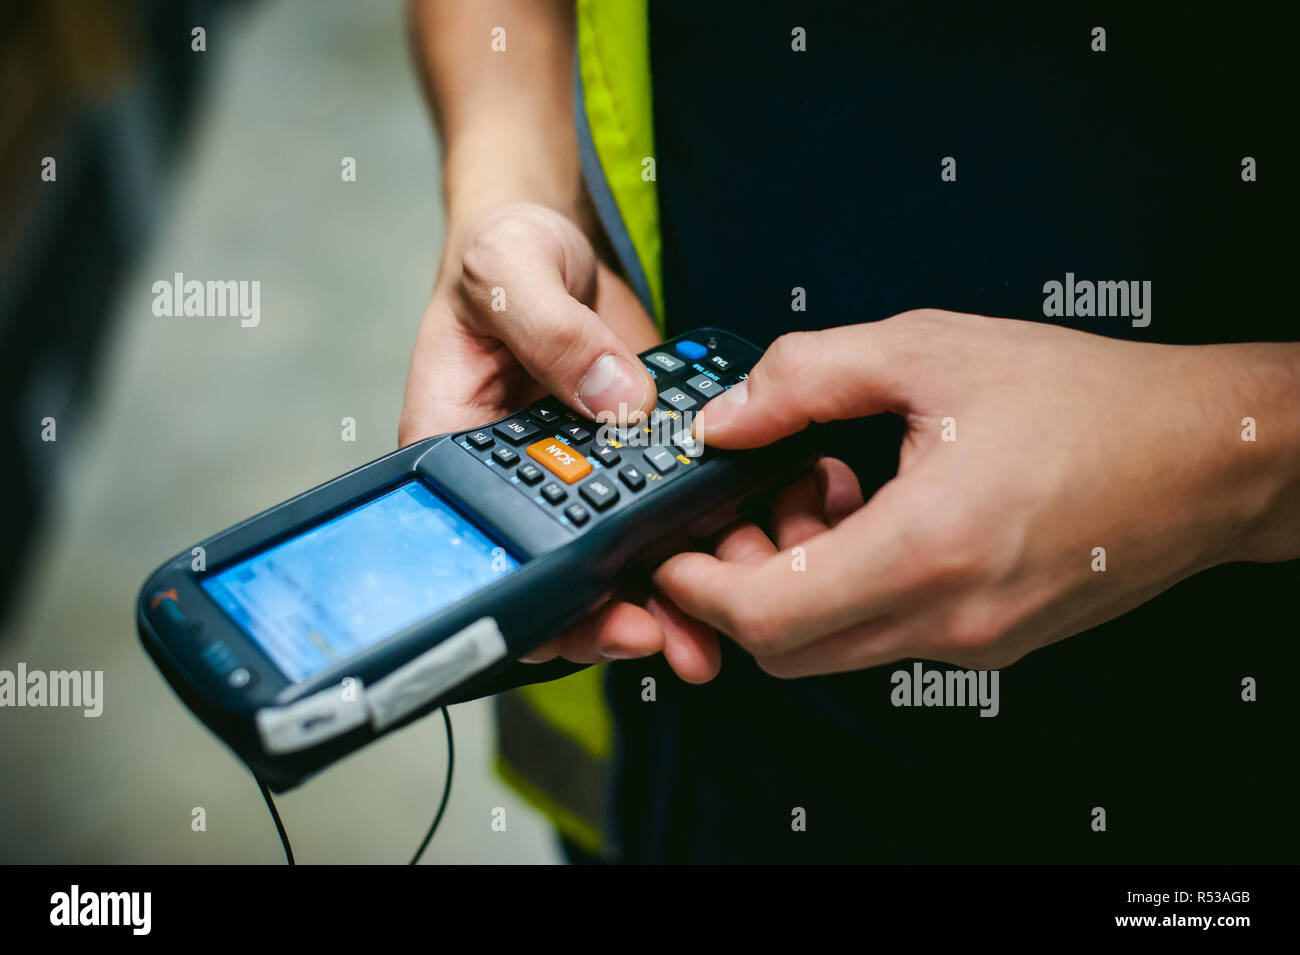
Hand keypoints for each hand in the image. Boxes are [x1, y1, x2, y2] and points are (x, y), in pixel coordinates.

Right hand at [399, 201, 720, 680]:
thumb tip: (616, 400)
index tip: (605, 619)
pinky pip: (666, 505)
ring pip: (622, 554)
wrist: (551, 238)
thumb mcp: (512, 275)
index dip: (547, 604)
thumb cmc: (503, 253)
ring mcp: (579, 472)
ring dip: (674, 588)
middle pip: (563, 575)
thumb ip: (557, 335)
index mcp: (461, 449)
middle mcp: (520, 477)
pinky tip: (746, 534)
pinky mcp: (629, 455)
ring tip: (724, 606)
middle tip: (680, 636)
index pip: (494, 553)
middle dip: (624, 615)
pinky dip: (705, 528)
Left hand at [653, 309, 1299, 676]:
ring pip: (833, 647)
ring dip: (796, 585)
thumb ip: (807, 377)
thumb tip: (725, 416)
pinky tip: (871, 514)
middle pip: (786, 649)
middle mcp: (948, 617)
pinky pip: (885, 635)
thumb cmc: (1088, 400)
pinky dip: (849, 589)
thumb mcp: (930, 350)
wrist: (1206, 455)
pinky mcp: (991, 642)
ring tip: (823, 492)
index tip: (672, 549)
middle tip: (750, 509)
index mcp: (926, 547)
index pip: (766, 615)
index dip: (697, 586)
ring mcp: (973, 642)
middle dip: (739, 586)